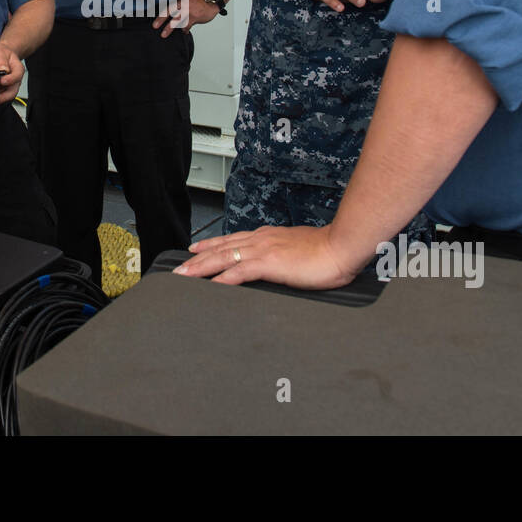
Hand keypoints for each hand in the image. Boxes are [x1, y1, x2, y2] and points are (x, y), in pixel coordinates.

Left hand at [0, 42, 23, 105]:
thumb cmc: (2, 53)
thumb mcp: (0, 53)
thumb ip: (1, 62)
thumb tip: (3, 69)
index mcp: (18, 70)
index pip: (16, 77)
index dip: (9, 80)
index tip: (2, 81)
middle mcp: (15, 79)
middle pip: (12, 92)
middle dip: (2, 98)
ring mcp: (8, 85)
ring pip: (5, 97)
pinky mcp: (2, 89)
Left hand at [152, 0, 217, 36]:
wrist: (212, 1)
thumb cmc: (198, 1)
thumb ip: (178, 3)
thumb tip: (167, 10)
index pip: (168, 4)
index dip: (160, 10)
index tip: (152, 15)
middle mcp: (183, 4)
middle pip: (170, 11)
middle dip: (161, 19)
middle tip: (154, 26)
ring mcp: (189, 11)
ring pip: (177, 20)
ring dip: (170, 28)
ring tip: (163, 35)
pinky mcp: (195, 17)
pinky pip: (187, 25)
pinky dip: (184, 30)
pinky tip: (183, 32)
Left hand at [173, 224, 357, 288]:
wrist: (342, 246)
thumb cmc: (328, 251)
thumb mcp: (300, 252)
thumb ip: (285, 257)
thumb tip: (279, 266)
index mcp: (269, 236)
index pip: (234, 240)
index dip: (212, 245)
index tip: (197, 249)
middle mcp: (261, 240)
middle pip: (222, 248)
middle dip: (198, 258)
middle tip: (179, 267)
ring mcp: (263, 250)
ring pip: (223, 257)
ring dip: (201, 267)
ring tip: (184, 276)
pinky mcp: (269, 264)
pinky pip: (238, 271)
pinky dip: (221, 278)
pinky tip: (210, 285)